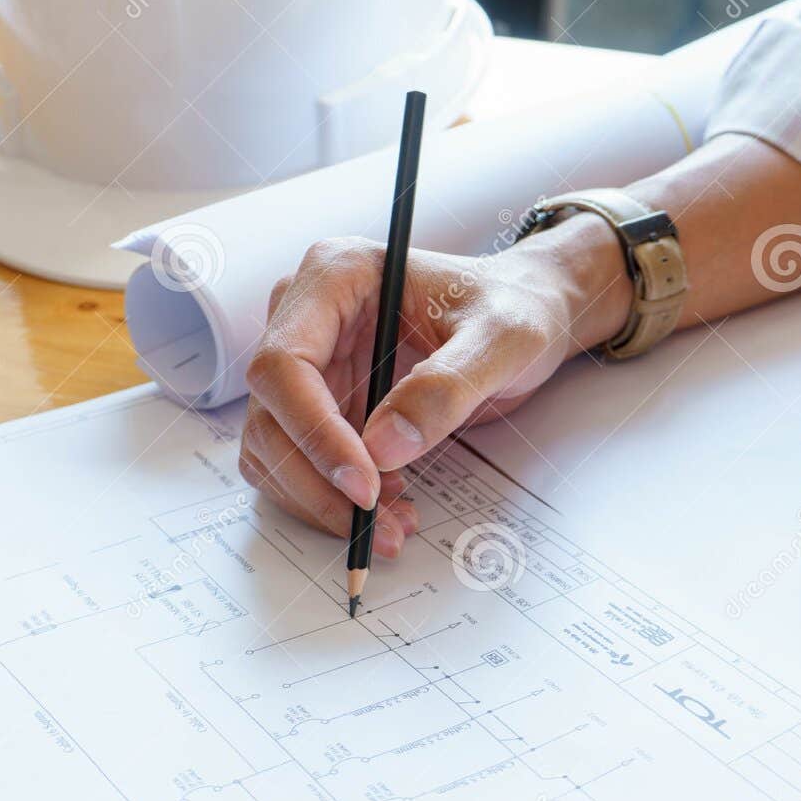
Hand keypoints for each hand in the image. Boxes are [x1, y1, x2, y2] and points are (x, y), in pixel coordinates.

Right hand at [240, 222, 627, 540]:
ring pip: (277, 448)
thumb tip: (382, 448)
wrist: (528, 313)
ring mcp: (312, 361)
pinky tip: (388, 506)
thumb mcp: (501, 339)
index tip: (364, 486)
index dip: (315, 432)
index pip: (284, 363)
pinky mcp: (323, 401)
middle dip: (320, 482)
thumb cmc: (516, 307)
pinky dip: (332, 497)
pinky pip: (302, 461)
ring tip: (393, 523)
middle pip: (272, 414)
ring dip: (323, 499)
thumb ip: (446, 387)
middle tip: (379, 526)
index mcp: (336, 275)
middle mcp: (309, 315)